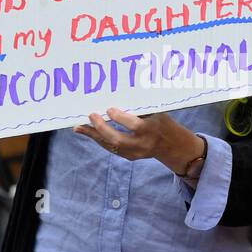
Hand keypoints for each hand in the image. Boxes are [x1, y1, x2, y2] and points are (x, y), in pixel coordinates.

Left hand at [73, 107, 202, 172]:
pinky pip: (111, 148)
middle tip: (91, 116)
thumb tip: (117, 94)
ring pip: (111, 146)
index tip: (109, 109)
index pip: (134, 126)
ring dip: (94, 135)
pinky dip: (99, 139)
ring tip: (78, 127)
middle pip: (119, 140)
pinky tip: (87, 131)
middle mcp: (143, 144)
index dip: (120, 118)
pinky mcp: (130, 157)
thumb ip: (140, 108)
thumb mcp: (157, 112)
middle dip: (102, 129)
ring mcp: (136, 153)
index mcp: (151, 129)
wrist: (173, 146)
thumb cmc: (162, 121)